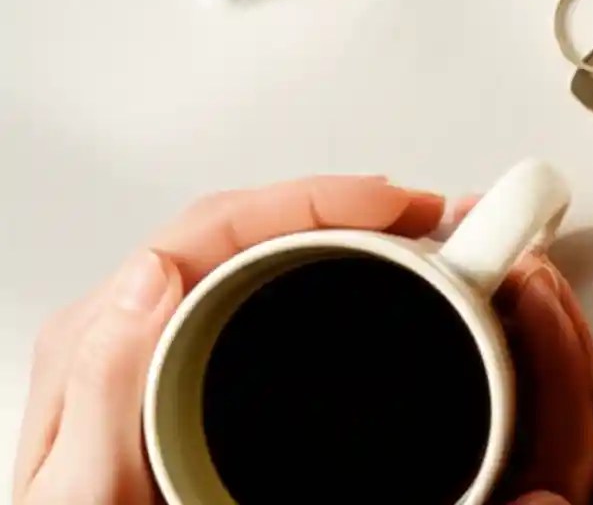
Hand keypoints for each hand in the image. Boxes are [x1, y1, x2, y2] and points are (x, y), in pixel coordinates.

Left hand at [13, 177, 592, 504]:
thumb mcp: (86, 480)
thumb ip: (106, 382)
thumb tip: (151, 271)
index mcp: (107, 331)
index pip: (218, 225)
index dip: (313, 198)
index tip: (390, 205)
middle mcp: (136, 322)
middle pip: (249, 224)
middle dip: (343, 202)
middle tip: (423, 212)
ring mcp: (166, 337)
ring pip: (259, 249)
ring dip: (338, 228)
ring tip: (408, 233)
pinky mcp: (193, 362)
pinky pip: (261, 286)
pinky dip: (322, 265)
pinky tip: (360, 274)